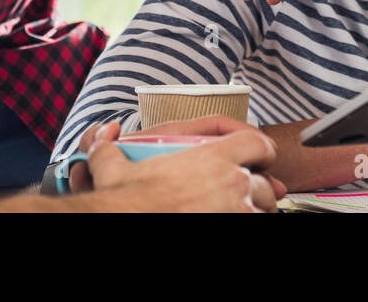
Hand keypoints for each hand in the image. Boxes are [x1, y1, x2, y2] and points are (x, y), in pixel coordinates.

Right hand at [80, 123, 280, 211]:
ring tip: (235, 211)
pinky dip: (244, 222)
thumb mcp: (112, 168)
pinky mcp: (234, 231)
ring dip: (253, 210)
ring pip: (263, 210)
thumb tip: (103, 136)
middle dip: (257, 190)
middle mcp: (233, 185)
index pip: (258, 144)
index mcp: (214, 159)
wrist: (127, 220)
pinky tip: (228, 220)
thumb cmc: (129, 203)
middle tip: (241, 196)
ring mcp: (237, 213)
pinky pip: (254, 226)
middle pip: (264, 184)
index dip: (260, 150)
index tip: (257, 158)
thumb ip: (107, 147)